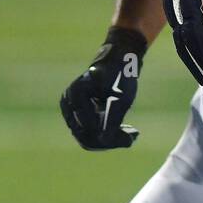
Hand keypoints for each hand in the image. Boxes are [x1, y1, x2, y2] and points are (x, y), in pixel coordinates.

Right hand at [60, 26, 146, 150]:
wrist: (117, 62)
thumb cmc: (121, 77)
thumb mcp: (122, 97)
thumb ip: (113, 118)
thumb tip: (104, 140)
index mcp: (75, 94)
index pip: (90, 129)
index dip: (112, 138)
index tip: (135, 133)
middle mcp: (68, 103)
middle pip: (86, 137)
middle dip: (111, 140)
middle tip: (133, 136)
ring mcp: (69, 110)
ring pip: (87, 139)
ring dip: (109, 140)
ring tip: (131, 132)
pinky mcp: (75, 116)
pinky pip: (88, 134)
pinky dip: (106, 135)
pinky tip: (123, 129)